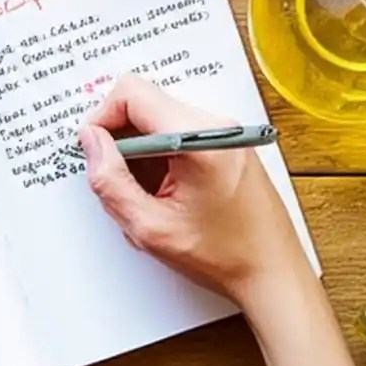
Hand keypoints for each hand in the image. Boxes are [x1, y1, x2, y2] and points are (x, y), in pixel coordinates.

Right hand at [77, 75, 307, 305]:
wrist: (273, 272)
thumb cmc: (222, 256)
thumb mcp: (149, 227)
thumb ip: (111, 181)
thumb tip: (91, 142)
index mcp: (198, 138)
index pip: (132, 92)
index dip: (101, 117)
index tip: (93, 148)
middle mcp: (215, 124)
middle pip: (145, 103)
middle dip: (121, 140)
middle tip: (120, 182)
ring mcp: (225, 131)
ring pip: (159, 119)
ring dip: (142, 152)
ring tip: (150, 194)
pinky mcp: (228, 142)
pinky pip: (178, 133)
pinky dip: (161, 156)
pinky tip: (168, 192)